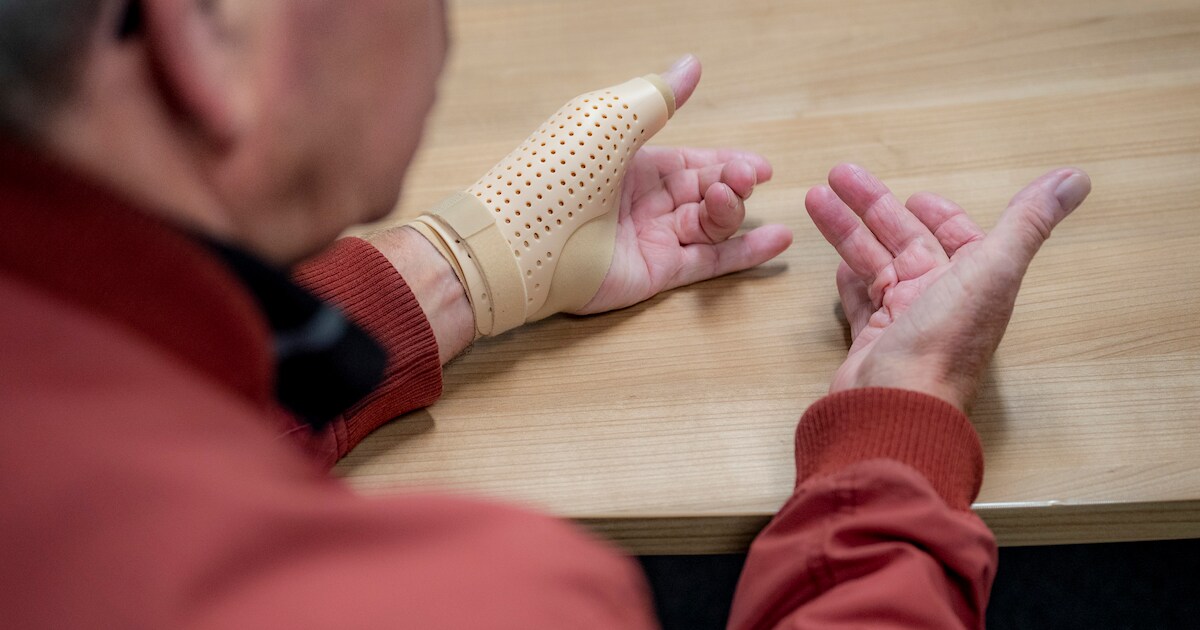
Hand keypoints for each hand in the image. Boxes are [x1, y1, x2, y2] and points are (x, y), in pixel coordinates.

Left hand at [574, 56, 792, 314]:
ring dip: (733, 211)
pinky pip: (709, 262)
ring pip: (710, 224)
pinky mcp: (654, 272)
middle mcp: (642, 200)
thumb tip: (692, 64)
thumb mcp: (615, 120)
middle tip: (745, 179)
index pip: (692, 162)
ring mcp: (649, 237)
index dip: (727, 162)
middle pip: (705, 191)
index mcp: (631, 161)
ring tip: (734, 199)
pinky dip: (744, 253)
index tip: (760, 166)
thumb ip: (660, 97)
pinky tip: (777, 238)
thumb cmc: (562, 169)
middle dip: (733, 183)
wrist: (525, 238)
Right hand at [806, 164, 1090, 409]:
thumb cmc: (944, 342)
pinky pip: (860, 303)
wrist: (897, 406)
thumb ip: (1029, 222)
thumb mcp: (993, 270)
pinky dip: (848, 281)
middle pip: (903, 240)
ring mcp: (902, 322)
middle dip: (871, 205)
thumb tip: (1074, 178)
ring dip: (846, 230)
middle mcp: (939, 300)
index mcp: (972, 282)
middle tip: (838, 174)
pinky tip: (835, 264)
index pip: (955, 236)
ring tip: (815, 197)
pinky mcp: (870, 342)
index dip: (937, 212)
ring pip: (872, 263)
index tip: (915, 194)